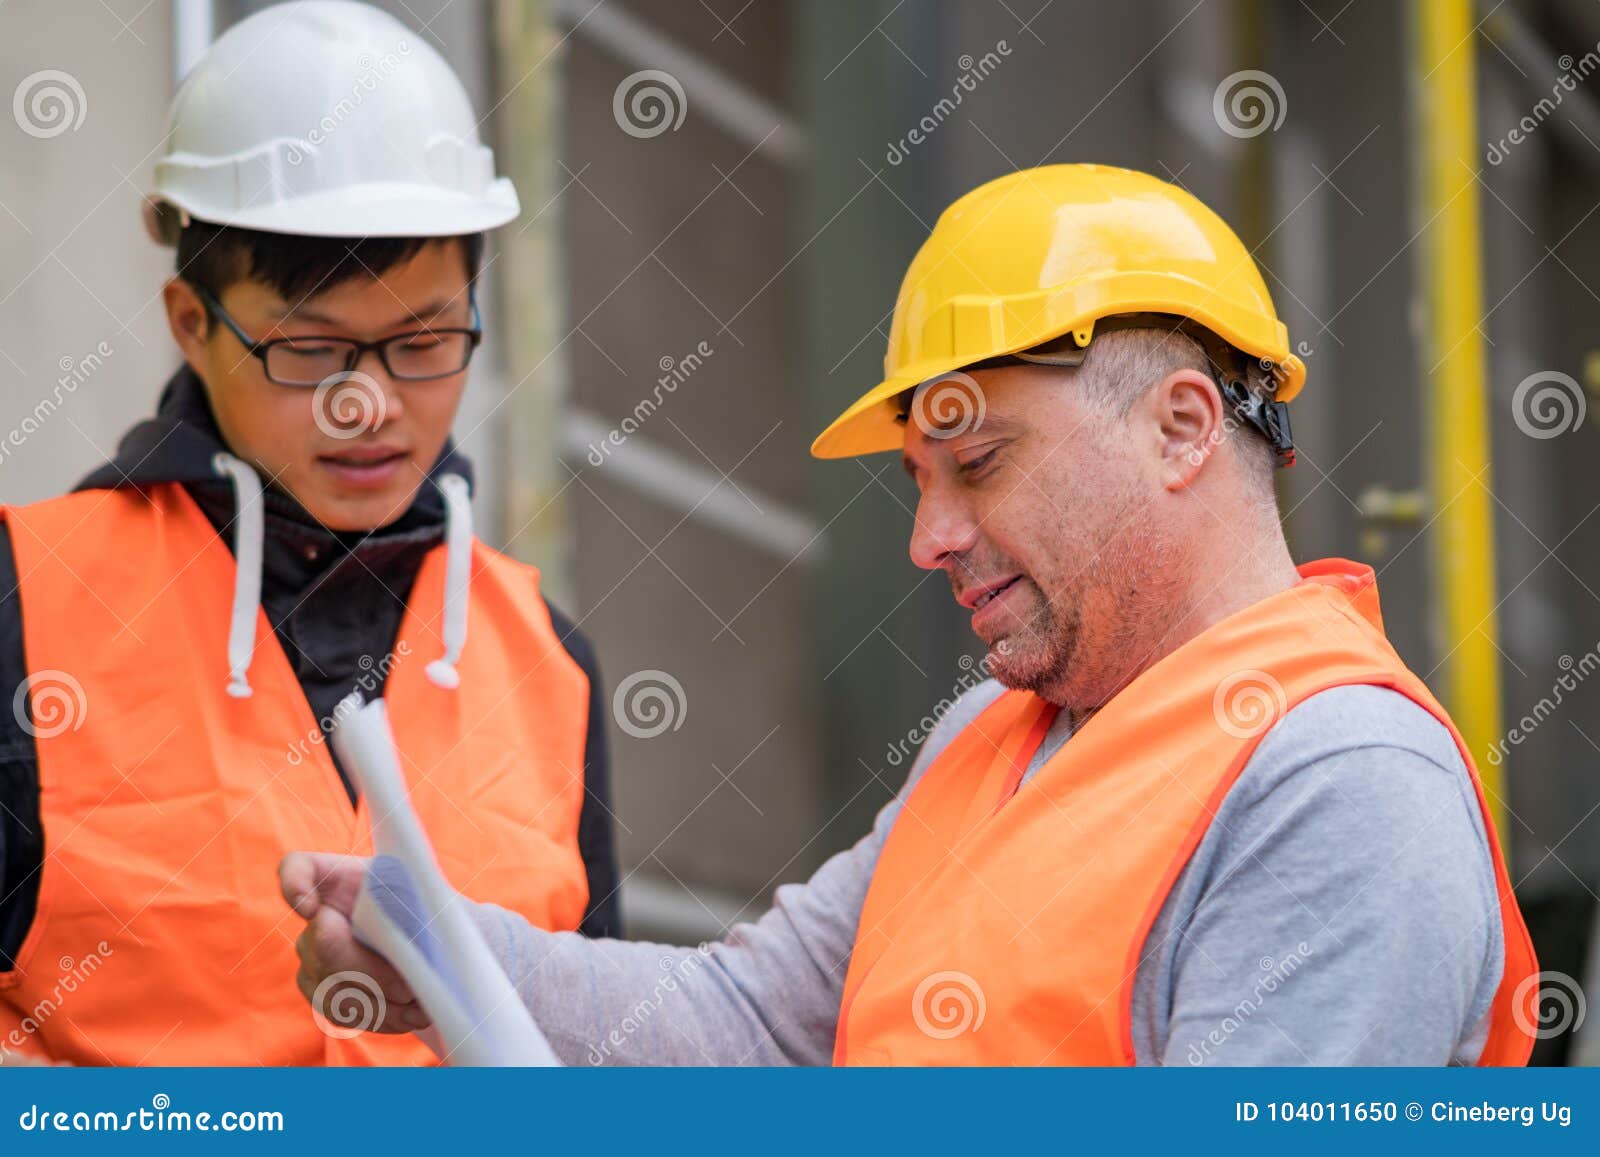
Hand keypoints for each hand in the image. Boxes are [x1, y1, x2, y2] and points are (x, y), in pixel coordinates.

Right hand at [278, 851, 431, 1034]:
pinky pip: (345, 1013)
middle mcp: (316, 918)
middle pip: (322, 945)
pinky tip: (413, 1014)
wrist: (432, 938)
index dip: (295, 887)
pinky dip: (383, 1017)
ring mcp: (313, 959)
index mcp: (339, 877)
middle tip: (408, 982)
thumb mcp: (423, 889)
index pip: (297, 869)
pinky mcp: (324, 996)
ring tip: (421, 999)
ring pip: (332, 988)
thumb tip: (408, 925)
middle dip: (367, 969)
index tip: (312, 908)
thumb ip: (410, 895)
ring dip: (382, 999)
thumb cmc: (426, 905)